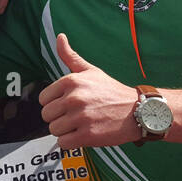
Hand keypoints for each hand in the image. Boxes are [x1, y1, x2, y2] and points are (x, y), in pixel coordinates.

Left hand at [37, 34, 140, 148]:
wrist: (138, 111)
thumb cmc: (112, 92)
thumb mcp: (91, 71)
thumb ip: (70, 56)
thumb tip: (59, 37)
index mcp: (71, 81)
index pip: (43, 99)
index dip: (54, 103)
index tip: (68, 105)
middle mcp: (74, 98)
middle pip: (46, 116)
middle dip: (59, 118)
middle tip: (76, 116)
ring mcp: (81, 117)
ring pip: (54, 130)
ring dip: (65, 131)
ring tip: (81, 125)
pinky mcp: (87, 135)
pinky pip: (63, 143)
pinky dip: (71, 142)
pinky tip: (83, 135)